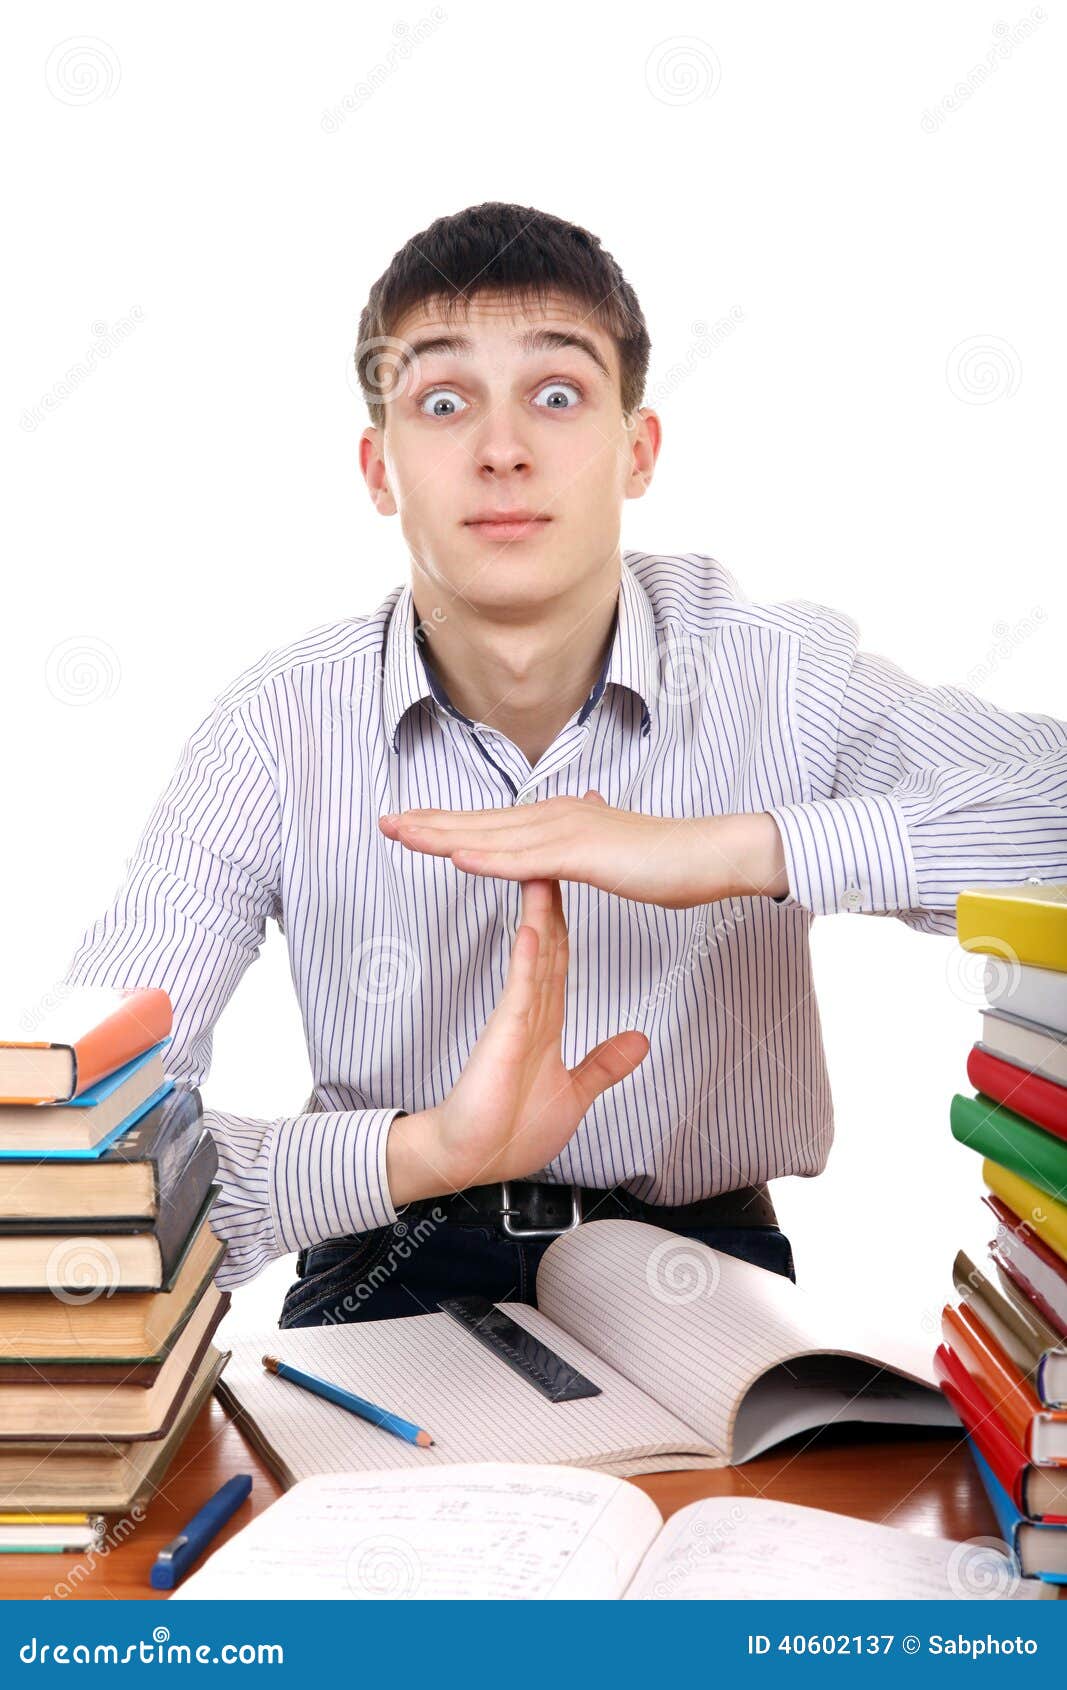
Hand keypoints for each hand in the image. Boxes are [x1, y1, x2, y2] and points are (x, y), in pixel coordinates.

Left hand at [379, 792, 787, 908]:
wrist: (711, 853)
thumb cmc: (669, 860)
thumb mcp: (613, 853)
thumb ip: (586, 846)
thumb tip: (572, 835)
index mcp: (560, 819)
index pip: (492, 823)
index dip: (448, 823)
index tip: (410, 825)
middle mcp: (557, 817)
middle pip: (481, 823)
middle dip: (429, 824)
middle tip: (384, 823)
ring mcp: (568, 832)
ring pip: (494, 836)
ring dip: (444, 835)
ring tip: (402, 835)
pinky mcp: (584, 854)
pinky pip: (527, 860)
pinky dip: (489, 858)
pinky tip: (457, 859)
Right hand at [385, 878, 648, 1203]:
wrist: (471, 1161)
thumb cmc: (511, 1133)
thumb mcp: (574, 1094)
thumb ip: (604, 1064)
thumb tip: (639, 1040)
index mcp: (545, 1019)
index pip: (561, 952)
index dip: (571, 913)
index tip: (578, 875)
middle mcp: (530, 1010)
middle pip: (548, 940)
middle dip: (555, 893)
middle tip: (557, 846)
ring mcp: (515, 1020)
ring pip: (534, 955)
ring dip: (541, 911)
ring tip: (544, 867)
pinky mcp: (503, 1037)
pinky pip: (521, 991)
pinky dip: (529, 959)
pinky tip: (534, 927)